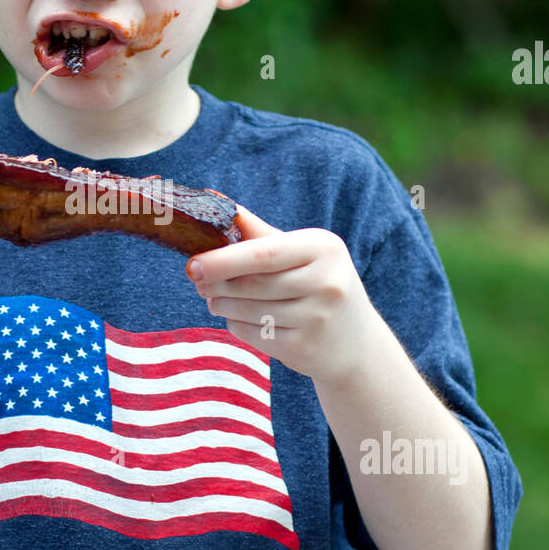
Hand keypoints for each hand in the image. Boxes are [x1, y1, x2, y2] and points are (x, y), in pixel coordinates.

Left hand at [185, 205, 378, 384]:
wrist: (356, 342)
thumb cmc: (318, 284)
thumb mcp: (300, 253)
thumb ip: (258, 232)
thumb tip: (215, 201)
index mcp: (324, 248)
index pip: (263, 253)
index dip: (223, 260)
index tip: (193, 266)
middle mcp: (327, 282)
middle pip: (251, 284)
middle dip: (217, 285)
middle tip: (200, 283)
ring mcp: (317, 318)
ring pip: (248, 311)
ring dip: (222, 305)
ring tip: (217, 300)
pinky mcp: (304, 348)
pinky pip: (253, 335)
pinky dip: (237, 326)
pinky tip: (240, 319)